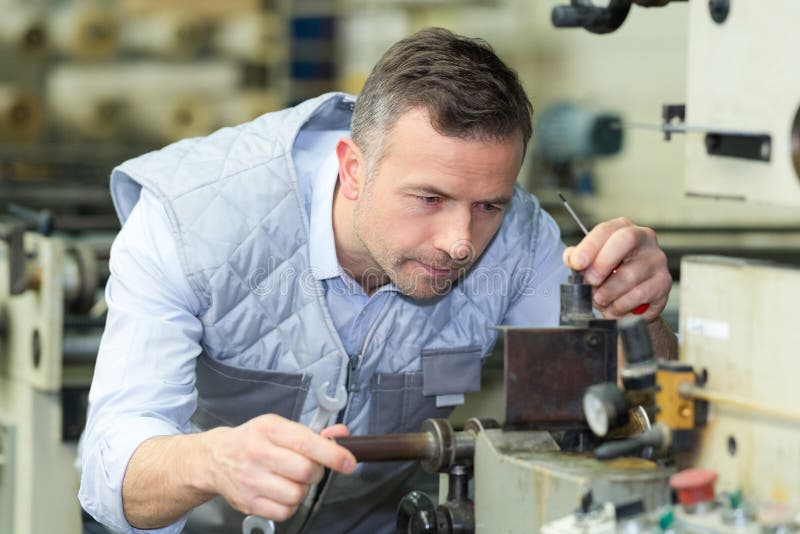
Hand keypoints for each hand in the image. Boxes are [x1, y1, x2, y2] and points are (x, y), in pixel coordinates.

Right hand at [203, 414, 354, 520]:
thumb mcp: (279, 426)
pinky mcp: (247, 502)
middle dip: (316, 472)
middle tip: (309, 468)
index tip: (348, 462)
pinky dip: (290, 505)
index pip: (307, 443)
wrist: (214, 459)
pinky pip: (284, 512)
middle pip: (305, 471)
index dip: (333, 454)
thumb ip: (312, 432)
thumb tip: (342, 433)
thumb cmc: (252, 440)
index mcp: (269, 429)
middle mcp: (258, 453)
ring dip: (302, 489)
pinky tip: (282, 493)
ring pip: (297, 494)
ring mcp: (251, 480)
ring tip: (291, 480)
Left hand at [562, 217, 670, 321]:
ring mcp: (657, 259)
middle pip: (625, 240)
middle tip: (590, 282)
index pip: (606, 230)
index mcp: (623, 228)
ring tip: (600, 299)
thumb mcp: (590, 264)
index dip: (589, 246)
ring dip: (609, 292)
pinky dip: (621, 304)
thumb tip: (571, 257)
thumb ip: (577, 258)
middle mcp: (644, 238)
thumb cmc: (609, 277)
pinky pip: (639, 294)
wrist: (630, 303)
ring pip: (630, 274)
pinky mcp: (664, 282)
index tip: (577, 263)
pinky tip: (614, 307)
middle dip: (602, 263)